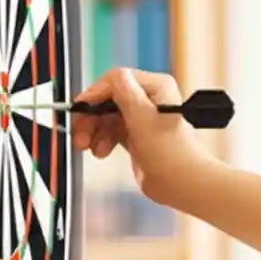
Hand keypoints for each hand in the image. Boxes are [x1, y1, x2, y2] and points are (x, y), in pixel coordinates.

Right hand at [72, 68, 214, 204]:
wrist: (181, 183)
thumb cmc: (172, 153)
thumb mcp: (143, 117)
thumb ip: (125, 93)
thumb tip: (113, 76)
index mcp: (156, 87)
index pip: (117, 80)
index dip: (95, 94)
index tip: (80, 108)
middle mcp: (150, 99)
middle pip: (108, 99)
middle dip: (91, 116)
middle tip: (79, 132)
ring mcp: (142, 118)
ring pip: (106, 116)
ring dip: (93, 131)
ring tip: (88, 147)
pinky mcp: (137, 135)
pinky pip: (110, 131)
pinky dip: (102, 140)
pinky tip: (100, 151)